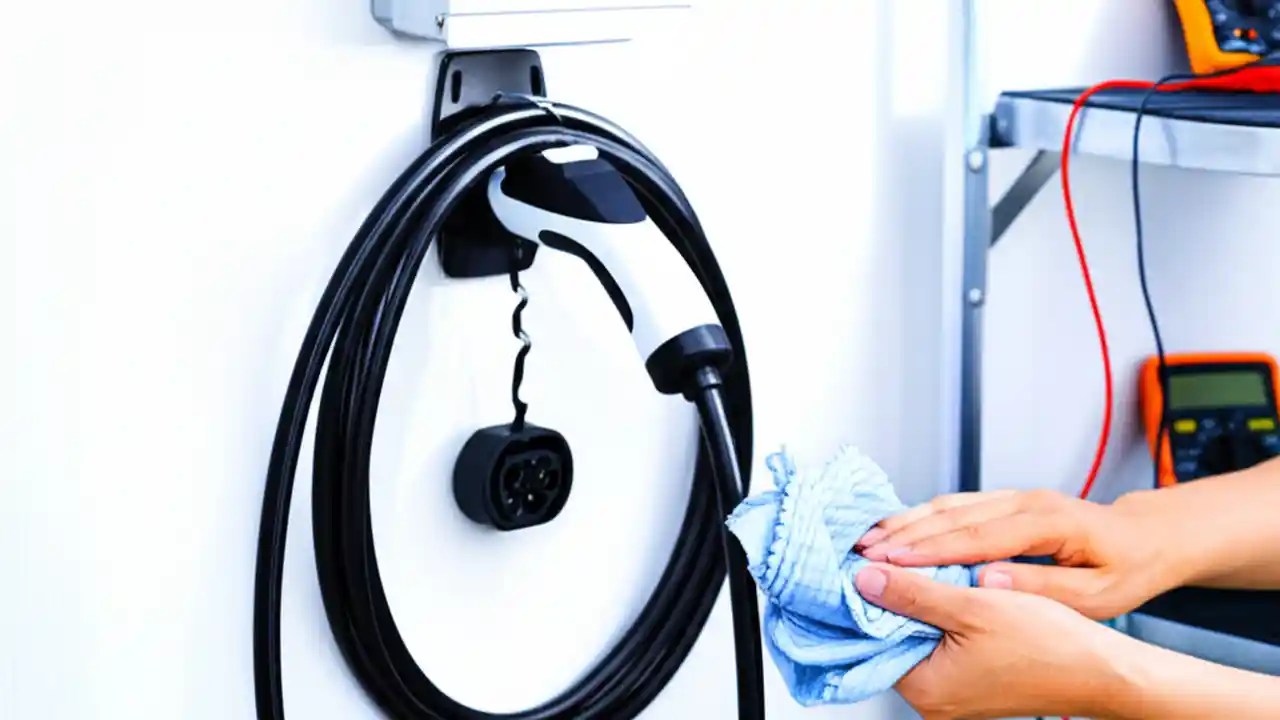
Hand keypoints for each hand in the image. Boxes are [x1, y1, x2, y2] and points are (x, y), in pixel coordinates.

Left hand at [855, 563, 1134, 719]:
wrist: (1104, 671)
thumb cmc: (1050, 645)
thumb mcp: (973, 605)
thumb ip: (913, 592)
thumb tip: (864, 577)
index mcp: (926, 689)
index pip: (872, 636)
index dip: (870, 594)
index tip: (866, 560)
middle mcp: (933, 700)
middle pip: (892, 637)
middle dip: (895, 596)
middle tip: (895, 556)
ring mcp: (952, 695)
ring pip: (917, 637)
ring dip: (919, 602)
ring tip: (926, 569)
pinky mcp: (971, 685)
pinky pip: (940, 645)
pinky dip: (941, 617)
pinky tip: (950, 590)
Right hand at [856, 489, 1182, 618]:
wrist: (1147, 538)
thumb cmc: (1128, 568)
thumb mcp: (1098, 593)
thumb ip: (1043, 586)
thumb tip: (990, 580)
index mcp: (1048, 521)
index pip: (977, 536)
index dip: (931, 549)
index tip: (893, 560)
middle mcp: (1026, 501)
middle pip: (953, 514)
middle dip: (904, 533)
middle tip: (864, 551)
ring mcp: (1014, 497)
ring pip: (949, 504)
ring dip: (906, 521)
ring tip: (869, 537)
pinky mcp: (1006, 502)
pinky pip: (957, 505)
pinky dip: (922, 517)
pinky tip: (897, 527)